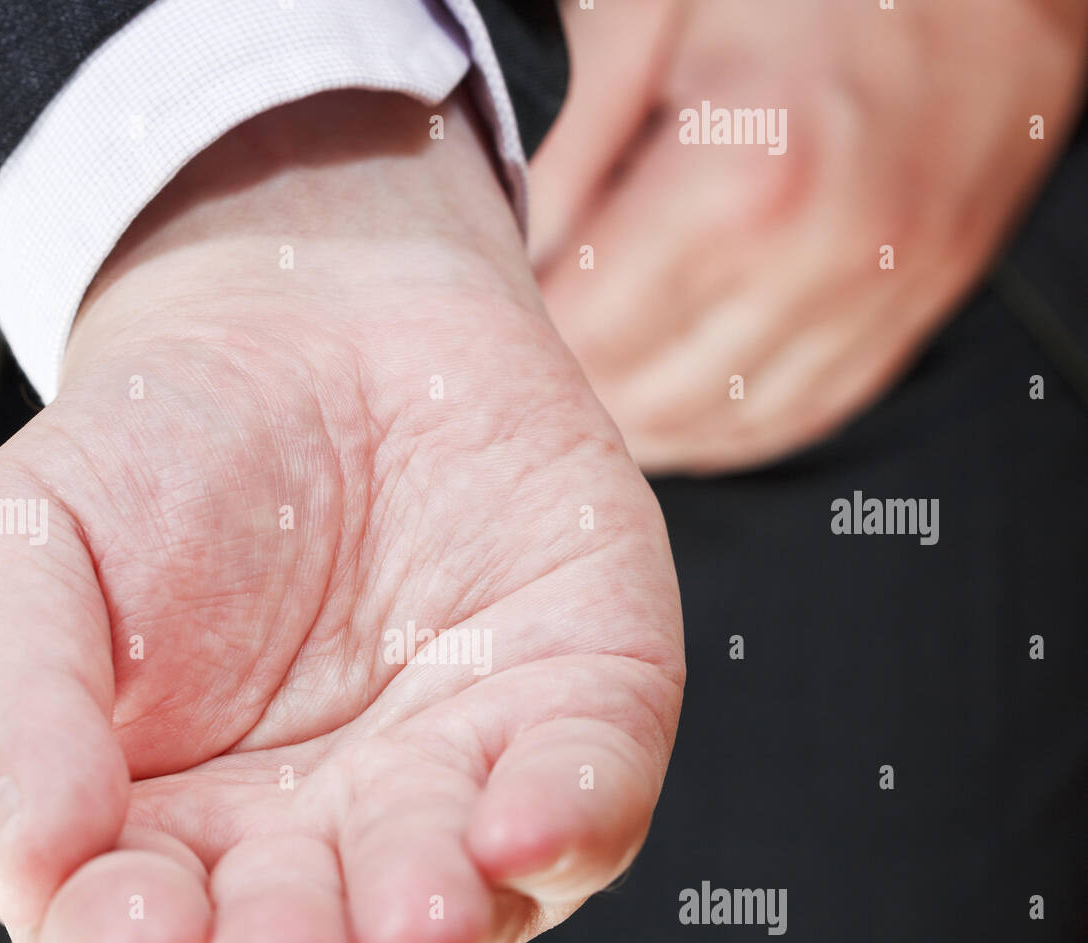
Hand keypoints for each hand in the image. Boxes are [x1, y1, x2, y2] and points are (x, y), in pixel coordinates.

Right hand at [0, 89, 683, 942]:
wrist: (312, 317)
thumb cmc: (155, 454)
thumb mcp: (17, 552)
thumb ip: (8, 706)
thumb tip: (37, 863)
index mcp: (170, 838)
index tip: (135, 921)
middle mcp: (319, 849)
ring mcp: (453, 796)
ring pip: (458, 916)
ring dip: (435, 927)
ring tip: (416, 917)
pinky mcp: (570, 716)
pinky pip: (588, 802)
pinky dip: (570, 822)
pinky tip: (526, 823)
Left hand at [532, 0, 1087, 472]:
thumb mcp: (667, 11)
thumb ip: (579, 137)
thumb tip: (522, 239)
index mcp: (745, 179)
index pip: (590, 327)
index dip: (531, 334)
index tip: (505, 317)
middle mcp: (817, 262)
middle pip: (647, 393)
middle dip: (579, 386)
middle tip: (541, 358)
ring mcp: (875, 302)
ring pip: (721, 426)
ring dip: (645, 424)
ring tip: (599, 388)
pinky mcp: (909, 319)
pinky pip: (796, 420)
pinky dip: (724, 431)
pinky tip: (679, 410)